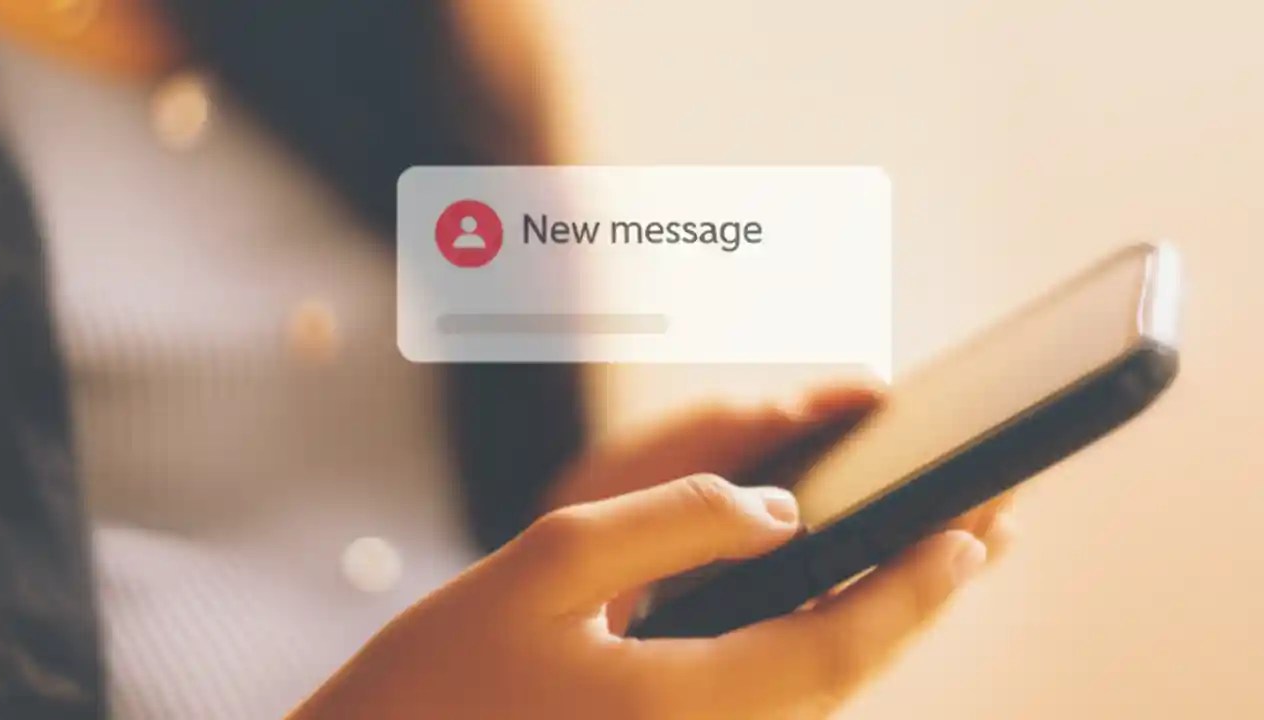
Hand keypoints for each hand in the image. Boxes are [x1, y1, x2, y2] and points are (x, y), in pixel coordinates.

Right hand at [289, 475, 1004, 719]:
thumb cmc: (439, 676)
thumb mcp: (546, 565)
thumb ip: (674, 524)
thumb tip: (780, 511)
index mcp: (685, 707)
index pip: (839, 647)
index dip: (917, 588)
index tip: (976, 530)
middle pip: (846, 678)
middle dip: (922, 600)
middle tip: (985, 528)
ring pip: (818, 697)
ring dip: (880, 622)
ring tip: (931, 553)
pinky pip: (774, 705)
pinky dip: (824, 648)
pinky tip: (835, 604)